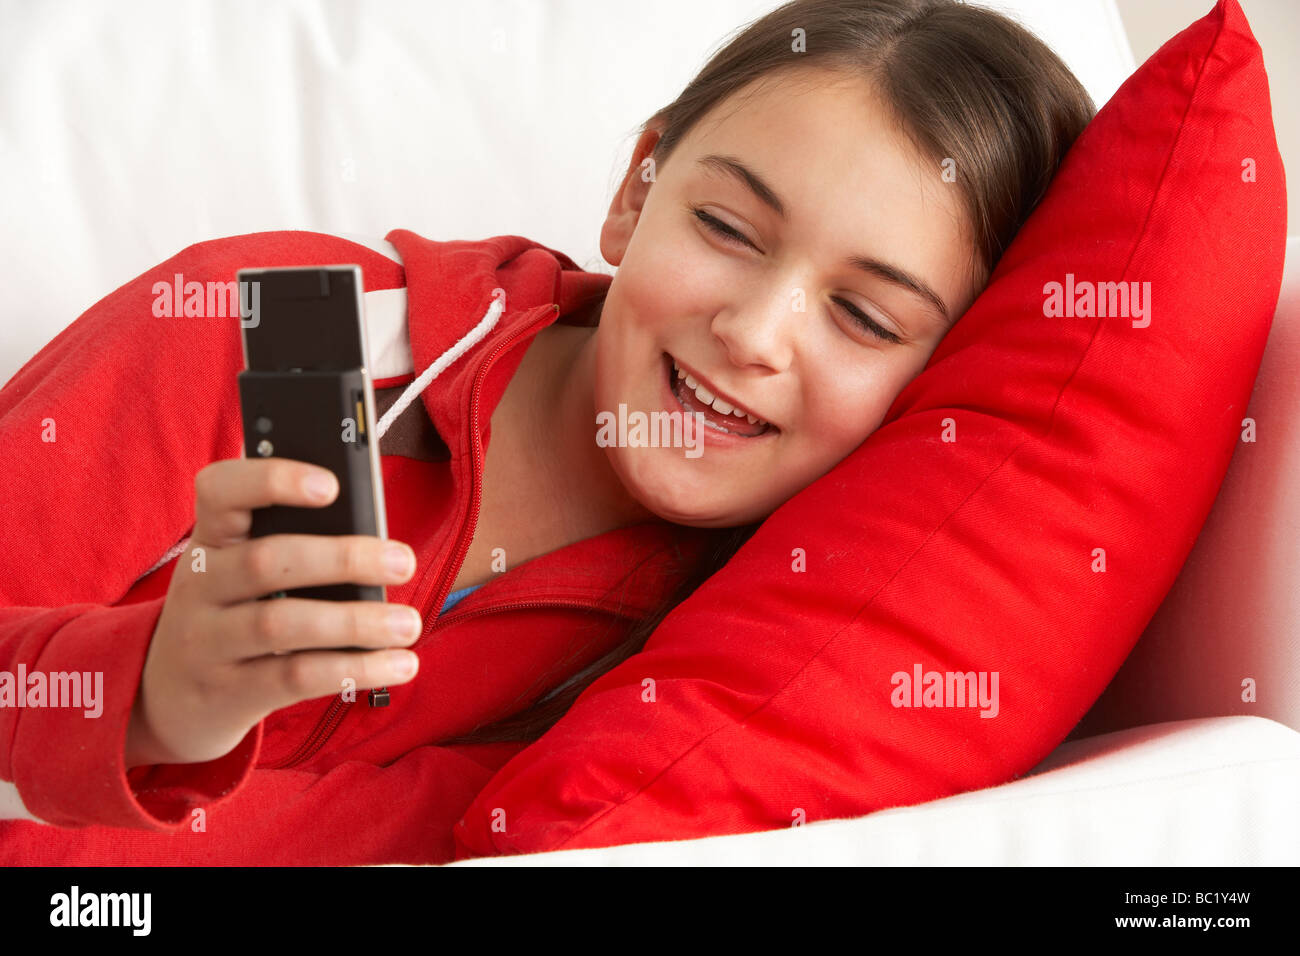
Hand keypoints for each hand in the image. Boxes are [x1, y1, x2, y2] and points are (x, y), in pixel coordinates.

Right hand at [125, 457, 420, 767]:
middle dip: (344, 558)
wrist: (167, 700)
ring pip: (282, 624)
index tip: (332, 485)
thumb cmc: (232, 616)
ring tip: (409, 623)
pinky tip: (399, 664)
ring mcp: (206, 642)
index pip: (220, 491)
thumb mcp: (239, 575)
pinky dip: (354, 669)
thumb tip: (377, 544)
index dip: (272, 480)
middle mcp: (198, 587)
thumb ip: (292, 549)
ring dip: (356, 622)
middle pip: (267, 561)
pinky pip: (295, 678)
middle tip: (403, 562)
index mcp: (209, 541)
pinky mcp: (227, 693)